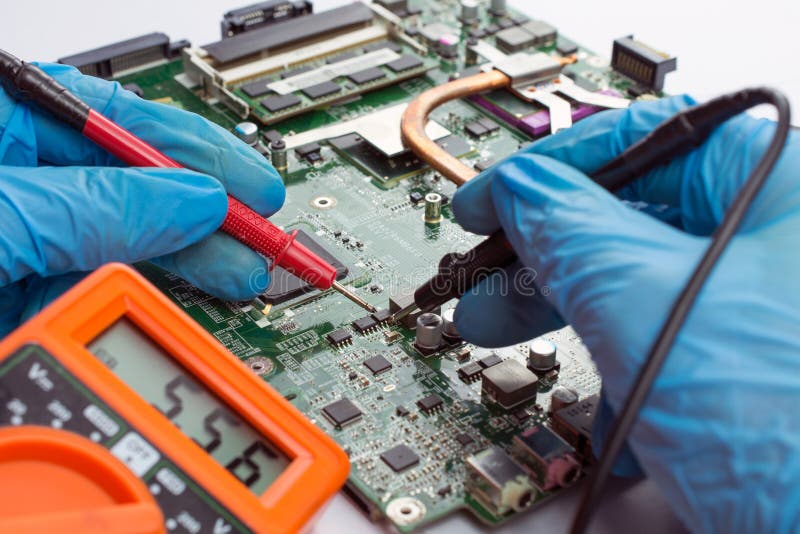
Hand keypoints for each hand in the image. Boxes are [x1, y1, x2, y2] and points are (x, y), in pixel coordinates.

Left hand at [0, 63, 284, 335]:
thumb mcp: (0, 217)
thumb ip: (96, 206)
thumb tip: (194, 203)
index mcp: (4, 124)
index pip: (121, 119)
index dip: (199, 149)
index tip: (254, 183)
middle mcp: (22, 178)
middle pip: (138, 186)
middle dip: (209, 213)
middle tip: (261, 238)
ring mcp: (25, 238)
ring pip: (128, 243)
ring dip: (193, 260)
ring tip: (241, 273)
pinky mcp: (23, 294)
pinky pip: (100, 287)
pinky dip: (149, 296)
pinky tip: (189, 295)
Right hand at [452, 95, 799, 531]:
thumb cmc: (790, 430)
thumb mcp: (641, 303)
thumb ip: (567, 230)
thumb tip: (520, 192)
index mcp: (777, 183)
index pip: (641, 140)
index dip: (545, 172)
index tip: (485, 204)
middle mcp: (781, 236)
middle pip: (634, 221)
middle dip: (543, 259)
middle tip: (485, 287)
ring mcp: (773, 307)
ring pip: (646, 290)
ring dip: (572, 323)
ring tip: (512, 351)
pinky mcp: (764, 370)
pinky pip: (678, 347)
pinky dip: (629, 377)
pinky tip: (611, 421)